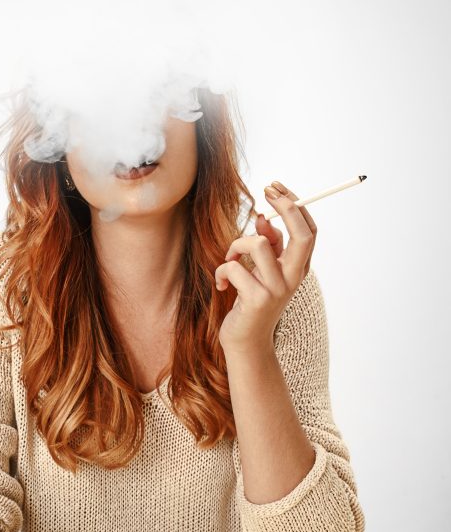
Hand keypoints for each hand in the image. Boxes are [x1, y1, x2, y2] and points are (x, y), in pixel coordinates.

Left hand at [215, 180, 316, 353]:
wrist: (246, 343)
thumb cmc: (251, 302)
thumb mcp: (262, 272)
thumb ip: (268, 246)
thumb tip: (262, 219)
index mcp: (298, 268)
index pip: (309, 230)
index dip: (295, 204)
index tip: (275, 188)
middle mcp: (293, 277)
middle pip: (300, 232)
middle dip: (284, 206)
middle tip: (264, 193)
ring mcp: (276, 289)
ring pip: (256, 243)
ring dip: (235, 247)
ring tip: (229, 263)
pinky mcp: (256, 299)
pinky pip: (233, 267)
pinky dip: (221, 272)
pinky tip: (222, 287)